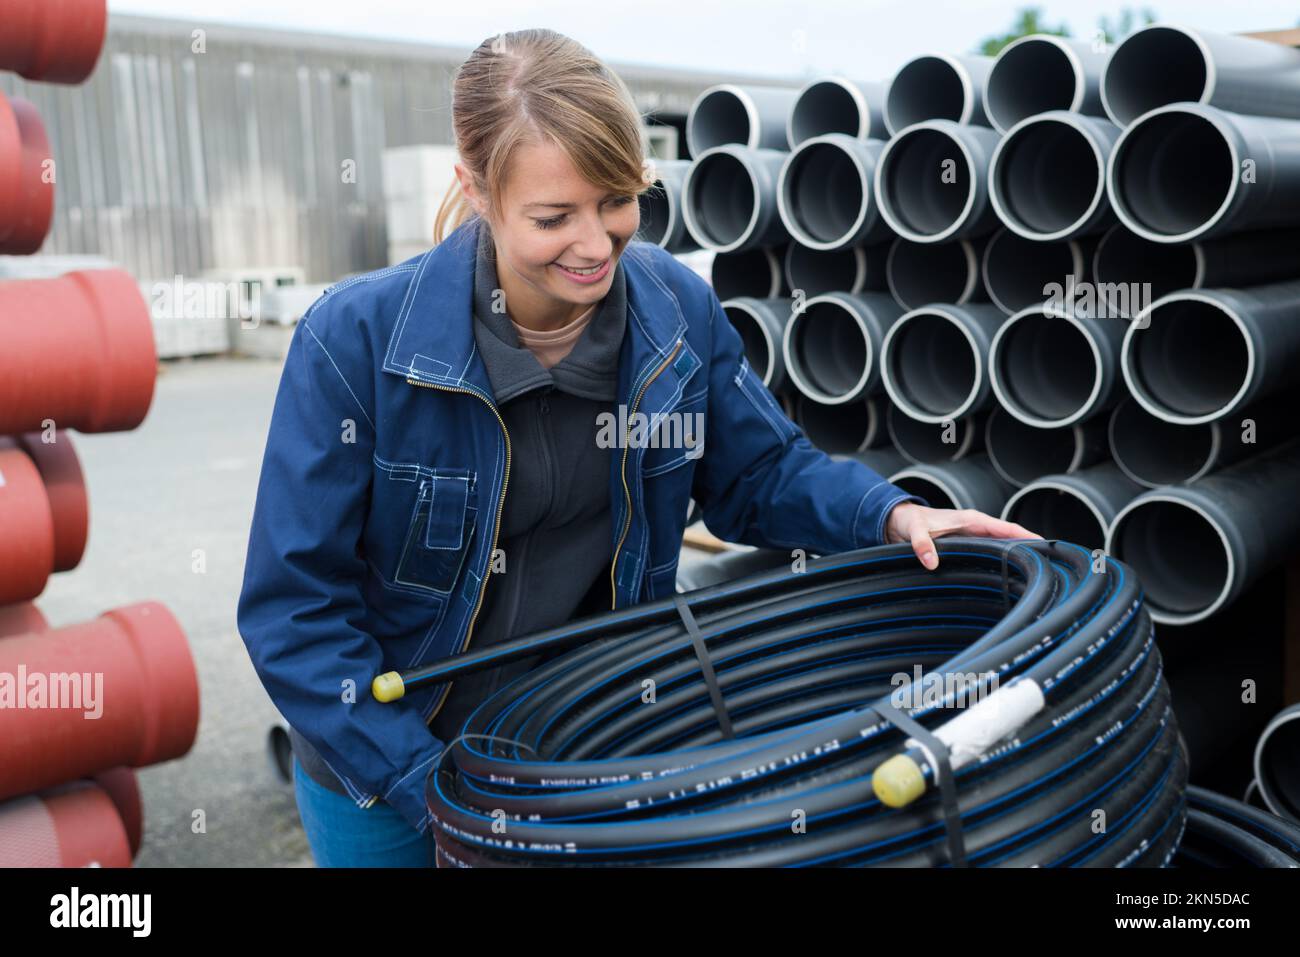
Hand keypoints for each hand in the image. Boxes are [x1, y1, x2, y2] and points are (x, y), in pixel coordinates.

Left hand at [885, 502, 1041, 570]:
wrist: (898, 521)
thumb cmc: (909, 521)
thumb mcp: (914, 530)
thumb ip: (921, 544)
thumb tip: (932, 562)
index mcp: (971, 520)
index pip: (1005, 527)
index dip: (1025, 535)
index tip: (1044, 544)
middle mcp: (975, 528)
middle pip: (1010, 538)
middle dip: (1029, 547)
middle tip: (1049, 564)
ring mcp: (972, 537)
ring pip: (1001, 547)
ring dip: (1016, 555)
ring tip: (1037, 572)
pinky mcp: (966, 547)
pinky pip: (989, 554)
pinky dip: (1001, 561)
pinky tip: (1009, 575)